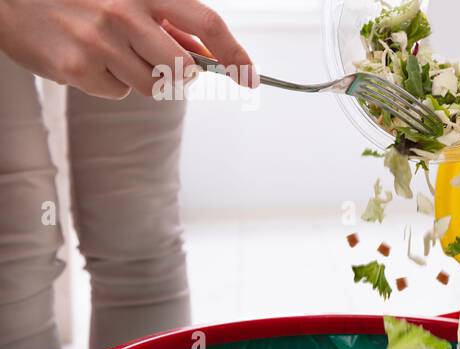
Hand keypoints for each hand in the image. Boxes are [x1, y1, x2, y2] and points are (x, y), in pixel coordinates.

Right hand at [0, 0, 256, 98]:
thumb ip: (165, 18)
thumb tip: (206, 50)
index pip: (207, 22)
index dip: (235, 53)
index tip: (250, 75)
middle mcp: (124, 13)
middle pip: (183, 69)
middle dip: (181, 76)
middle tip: (162, 66)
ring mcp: (100, 42)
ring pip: (153, 87)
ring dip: (142, 77)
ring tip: (112, 53)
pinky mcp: (77, 68)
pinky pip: (118, 92)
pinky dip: (108, 82)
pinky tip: (86, 59)